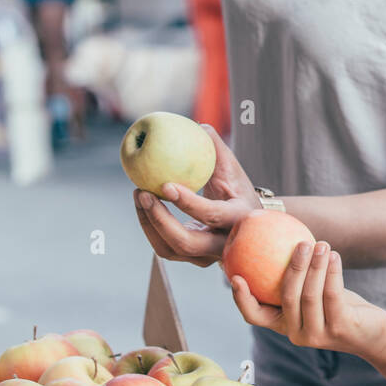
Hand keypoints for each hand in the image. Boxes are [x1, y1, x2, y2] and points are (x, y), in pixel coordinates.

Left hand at [133, 122, 262, 266]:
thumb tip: (200, 127)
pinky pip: (164, 248)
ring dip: (148, 223)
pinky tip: (144, 205)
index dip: (188, 202)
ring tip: (139, 194)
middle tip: (142, 193)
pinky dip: (149, 226)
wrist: (246, 223)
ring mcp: (206, 257)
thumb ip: (217, 150)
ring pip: (169, 249)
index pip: (212, 215)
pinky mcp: (191, 258)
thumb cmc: (237, 190)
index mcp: (240, 219)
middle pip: (186, 242)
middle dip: (159, 219)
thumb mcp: (233, 170)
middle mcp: (224, 244)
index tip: (165, 184)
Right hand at [230, 240, 385, 361]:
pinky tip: (334, 255)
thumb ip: (296, 276)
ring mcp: (317, 335)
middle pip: (286, 297)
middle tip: (300, 243)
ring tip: (320, 244)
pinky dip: (332, 272)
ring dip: (315, 265)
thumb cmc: (339, 306)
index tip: (235, 275)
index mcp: (283, 324)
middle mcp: (296, 334)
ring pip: (310, 295)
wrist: (372, 333)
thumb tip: (276, 237)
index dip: (242, 299)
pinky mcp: (339, 329)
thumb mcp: (314, 293)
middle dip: (292, 267)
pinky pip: (331, 295)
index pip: (255, 316)